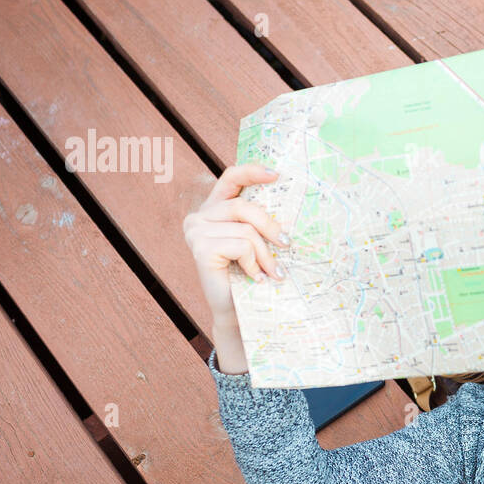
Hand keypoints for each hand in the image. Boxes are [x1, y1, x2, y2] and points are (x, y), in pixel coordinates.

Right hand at [183, 162, 290, 325]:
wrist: (236, 311)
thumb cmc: (249, 274)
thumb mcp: (256, 241)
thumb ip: (259, 220)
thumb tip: (288, 203)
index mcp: (213, 209)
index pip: (230, 178)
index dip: (252, 172)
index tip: (276, 174)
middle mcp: (199, 217)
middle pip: (243, 207)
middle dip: (270, 227)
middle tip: (287, 244)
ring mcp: (196, 231)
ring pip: (246, 230)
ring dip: (266, 253)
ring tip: (273, 272)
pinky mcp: (201, 248)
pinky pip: (241, 245)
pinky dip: (255, 263)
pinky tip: (256, 278)